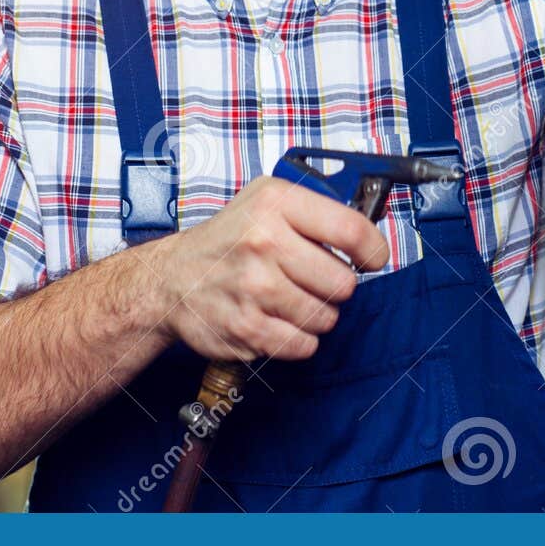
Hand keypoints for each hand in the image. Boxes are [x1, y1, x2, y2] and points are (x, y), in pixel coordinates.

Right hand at [147, 176, 389, 362]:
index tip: (372, 258)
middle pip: (343, 282)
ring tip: (292, 299)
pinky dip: (298, 338)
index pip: (350, 229)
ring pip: (326, 317)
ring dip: (316, 313)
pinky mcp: (246, 328)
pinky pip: (303, 344)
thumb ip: (316, 210)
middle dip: (335, 286)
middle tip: (314, 280)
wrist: (172, 278)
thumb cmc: (229, 239)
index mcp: (275, 203)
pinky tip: (278, 320)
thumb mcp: (266, 201)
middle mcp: (263, 242)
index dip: (373, 249)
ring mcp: (254, 288)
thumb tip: (369, 236)